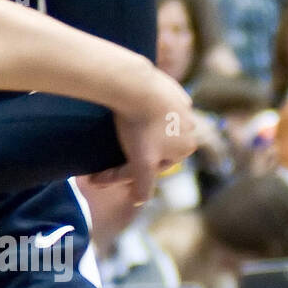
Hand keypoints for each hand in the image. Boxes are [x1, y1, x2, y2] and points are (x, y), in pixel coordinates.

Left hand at [94, 70, 197, 204]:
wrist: (137, 85)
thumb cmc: (139, 126)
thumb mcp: (141, 161)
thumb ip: (144, 184)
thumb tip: (139, 202)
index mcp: (187, 147)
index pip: (150, 167)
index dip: (122, 174)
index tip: (96, 178)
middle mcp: (191, 127)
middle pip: (155, 147)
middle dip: (132, 154)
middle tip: (108, 153)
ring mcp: (181, 106)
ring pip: (155, 126)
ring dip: (138, 132)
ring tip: (117, 132)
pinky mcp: (170, 88)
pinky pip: (153, 105)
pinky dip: (141, 111)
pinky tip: (128, 109)